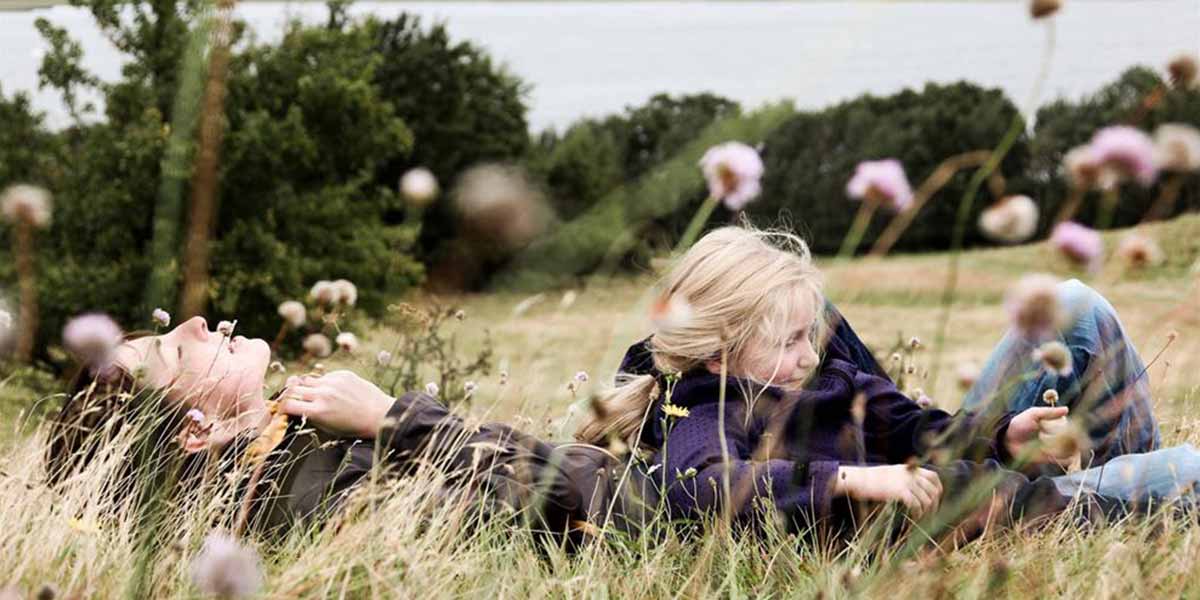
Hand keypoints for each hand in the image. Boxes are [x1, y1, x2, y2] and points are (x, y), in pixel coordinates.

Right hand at [280, 370, 395, 437]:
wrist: (378, 414)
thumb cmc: (352, 426)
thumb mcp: (327, 428)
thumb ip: (309, 416)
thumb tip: (293, 407)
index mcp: (318, 411)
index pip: (288, 403)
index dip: (282, 406)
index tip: (282, 408)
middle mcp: (324, 394)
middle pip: (294, 388)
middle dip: (290, 394)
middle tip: (293, 399)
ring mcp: (333, 382)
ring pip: (306, 380)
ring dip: (305, 387)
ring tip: (311, 394)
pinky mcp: (342, 374)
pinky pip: (324, 376)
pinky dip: (322, 383)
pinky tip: (332, 391)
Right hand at [834, 464, 942, 517]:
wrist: (859, 479)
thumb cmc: (871, 479)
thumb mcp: (890, 473)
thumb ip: (903, 478)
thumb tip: (913, 489)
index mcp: (909, 469)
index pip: (933, 476)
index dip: (938, 488)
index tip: (936, 499)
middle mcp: (910, 474)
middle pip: (932, 490)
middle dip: (934, 504)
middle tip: (930, 514)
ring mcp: (906, 482)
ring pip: (926, 499)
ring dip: (927, 511)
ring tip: (922, 518)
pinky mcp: (900, 491)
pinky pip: (916, 504)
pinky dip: (918, 513)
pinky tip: (915, 517)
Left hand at [1004, 406, 1069, 462]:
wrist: (1007, 439)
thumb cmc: (1020, 423)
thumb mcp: (1033, 414)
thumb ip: (1049, 412)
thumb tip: (1066, 409)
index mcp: (1056, 424)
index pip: (1073, 427)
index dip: (1074, 429)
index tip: (1069, 428)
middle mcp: (1060, 437)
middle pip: (1075, 439)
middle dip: (1065, 438)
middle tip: (1048, 436)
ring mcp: (1056, 448)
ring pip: (1071, 450)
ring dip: (1060, 448)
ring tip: (1044, 444)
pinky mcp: (1052, 458)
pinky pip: (1065, 460)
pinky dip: (1062, 457)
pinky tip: (1048, 452)